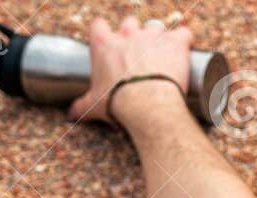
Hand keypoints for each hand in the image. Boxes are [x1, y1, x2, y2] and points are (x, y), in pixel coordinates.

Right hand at [67, 15, 192, 125]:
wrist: (146, 104)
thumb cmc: (117, 103)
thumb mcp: (94, 105)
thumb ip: (81, 106)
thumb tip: (71, 114)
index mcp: (104, 44)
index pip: (99, 26)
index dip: (105, 34)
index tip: (111, 45)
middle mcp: (127, 34)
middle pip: (130, 23)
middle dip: (134, 36)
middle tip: (139, 56)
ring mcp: (152, 36)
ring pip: (156, 27)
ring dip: (159, 39)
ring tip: (163, 56)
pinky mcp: (174, 43)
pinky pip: (183, 34)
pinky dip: (185, 41)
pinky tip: (185, 51)